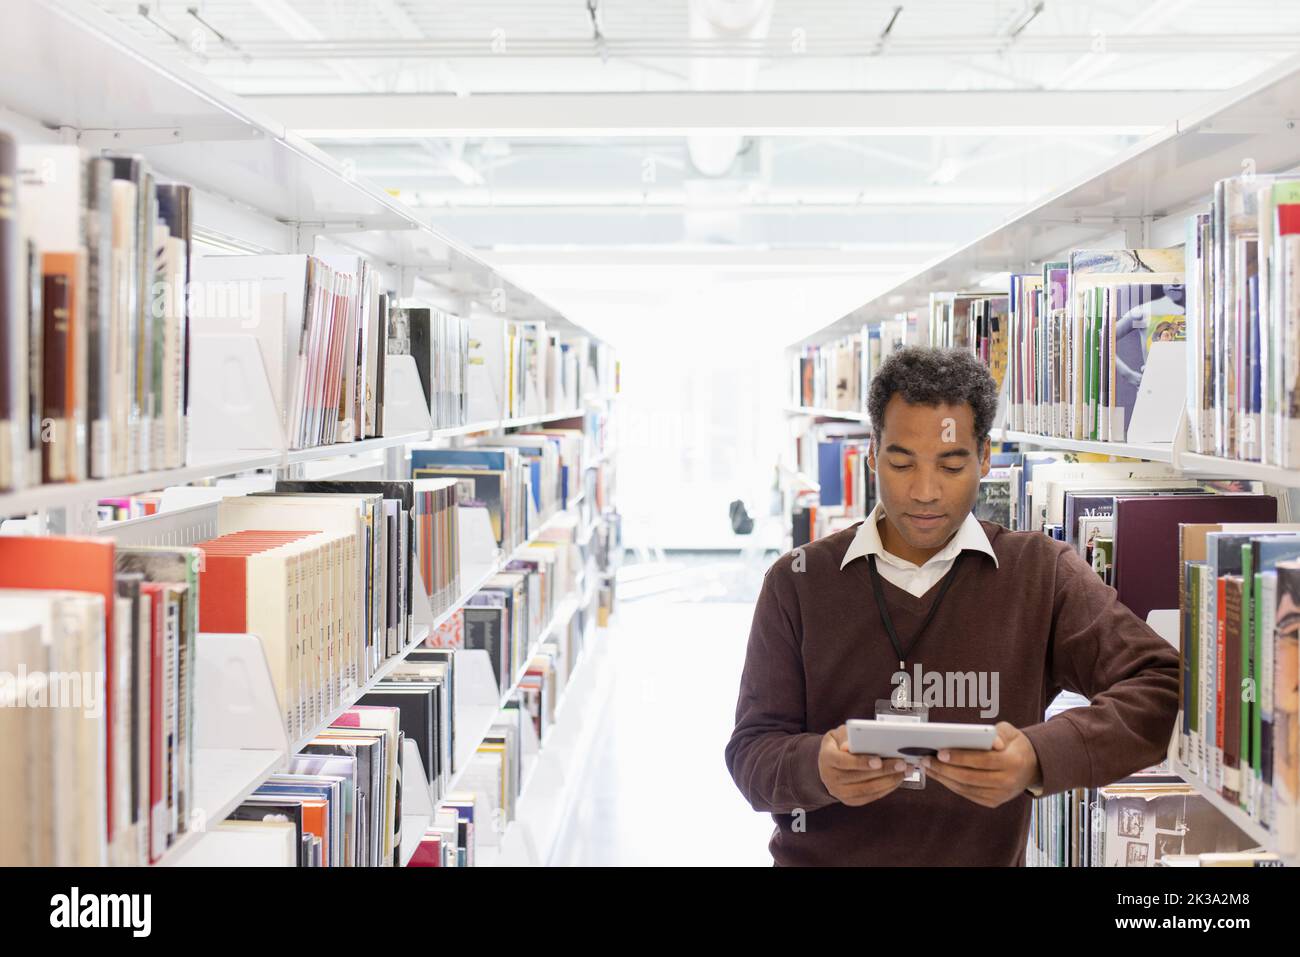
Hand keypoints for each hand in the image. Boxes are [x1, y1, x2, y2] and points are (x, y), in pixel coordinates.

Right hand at [817, 725, 908, 806]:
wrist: (827, 765)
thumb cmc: (837, 745)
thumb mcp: (838, 735)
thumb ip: (847, 738)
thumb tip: (851, 746)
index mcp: (826, 758)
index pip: (843, 762)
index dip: (861, 762)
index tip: (878, 760)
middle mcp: (831, 778)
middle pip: (860, 777)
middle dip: (884, 770)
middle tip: (902, 763)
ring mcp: (840, 792)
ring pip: (868, 789)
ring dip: (890, 780)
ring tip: (905, 771)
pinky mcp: (851, 801)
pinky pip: (872, 796)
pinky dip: (887, 788)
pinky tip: (897, 779)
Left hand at [921, 721, 1040, 807]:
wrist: (1031, 767)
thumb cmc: (1014, 745)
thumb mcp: (1011, 732)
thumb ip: (999, 733)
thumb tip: (991, 740)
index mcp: (1013, 762)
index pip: (983, 761)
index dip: (960, 758)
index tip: (940, 752)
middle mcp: (1007, 782)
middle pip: (970, 777)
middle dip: (945, 769)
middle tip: (926, 760)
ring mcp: (1000, 795)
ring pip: (966, 788)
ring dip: (943, 778)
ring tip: (927, 767)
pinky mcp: (993, 802)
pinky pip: (967, 794)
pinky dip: (951, 785)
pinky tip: (939, 775)